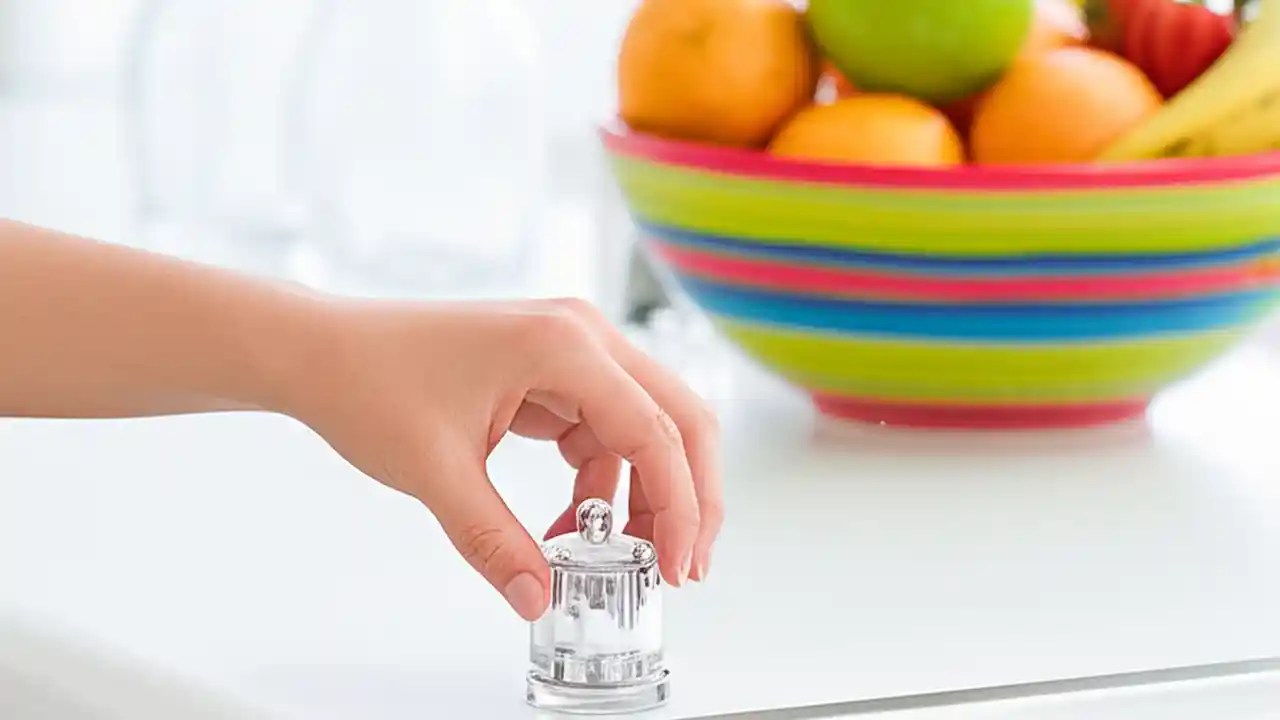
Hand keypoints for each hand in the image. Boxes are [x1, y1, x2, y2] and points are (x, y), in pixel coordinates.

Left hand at [285, 297, 722, 620]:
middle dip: (686, 496)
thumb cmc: (367, 380)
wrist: (321, 351)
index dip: (676, 506)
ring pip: (644, 429)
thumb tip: (539, 597)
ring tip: (618, 556)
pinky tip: (571, 524)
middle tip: (681, 564)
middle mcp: (581, 335)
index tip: (673, 566)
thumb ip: (495, 541)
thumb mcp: (436, 473)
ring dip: (642, 494)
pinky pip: (602, 432)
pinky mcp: (554, 371)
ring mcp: (570, 350)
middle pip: (676, 418)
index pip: (653, 431)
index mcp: (562, 344)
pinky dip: (601, 483)